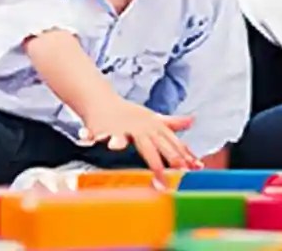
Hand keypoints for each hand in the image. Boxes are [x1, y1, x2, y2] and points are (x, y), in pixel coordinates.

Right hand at [80, 100, 199, 180]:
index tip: (194, 168)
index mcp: (152, 128)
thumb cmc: (129, 115)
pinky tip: (86, 138)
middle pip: (149, 147)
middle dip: (158, 163)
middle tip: (164, 180)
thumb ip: (172, 124)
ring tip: (116, 146)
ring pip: (120, 137)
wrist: (103, 101)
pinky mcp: (100, 127)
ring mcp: (119, 128)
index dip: (182, 155)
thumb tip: (192, 122)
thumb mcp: (153, 119)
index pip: (169, 143)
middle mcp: (137, 128)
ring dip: (117, 142)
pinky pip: (94, 133)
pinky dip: (89, 135)